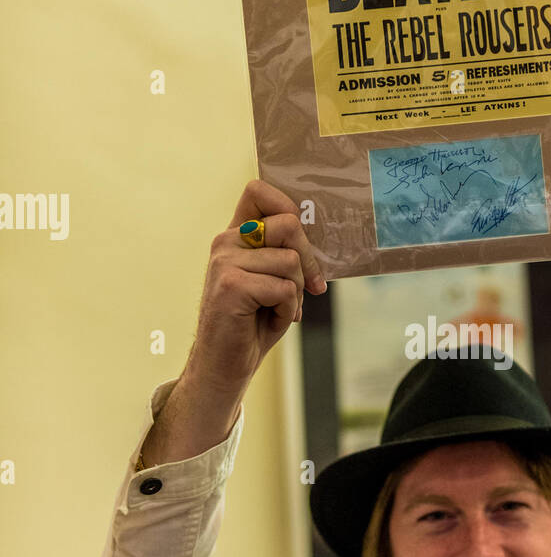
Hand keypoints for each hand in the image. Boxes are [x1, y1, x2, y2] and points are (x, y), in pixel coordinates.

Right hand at [186, 179, 325, 394]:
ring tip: (278, 308)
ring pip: (290, 261)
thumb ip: (285, 251)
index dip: (287, 207)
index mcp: (235, 235)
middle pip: (289, 225)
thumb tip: (319, 233)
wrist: (224, 365)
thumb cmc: (252, 323)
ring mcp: (225, 262)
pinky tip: (269, 319)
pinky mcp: (231, 285)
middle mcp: (226, 241)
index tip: (299, 242)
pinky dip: (287, 309)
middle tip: (307, 288)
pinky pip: (284, 288)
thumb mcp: (272, 279)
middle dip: (308, 260)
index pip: (258, 191)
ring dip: (296, 292)